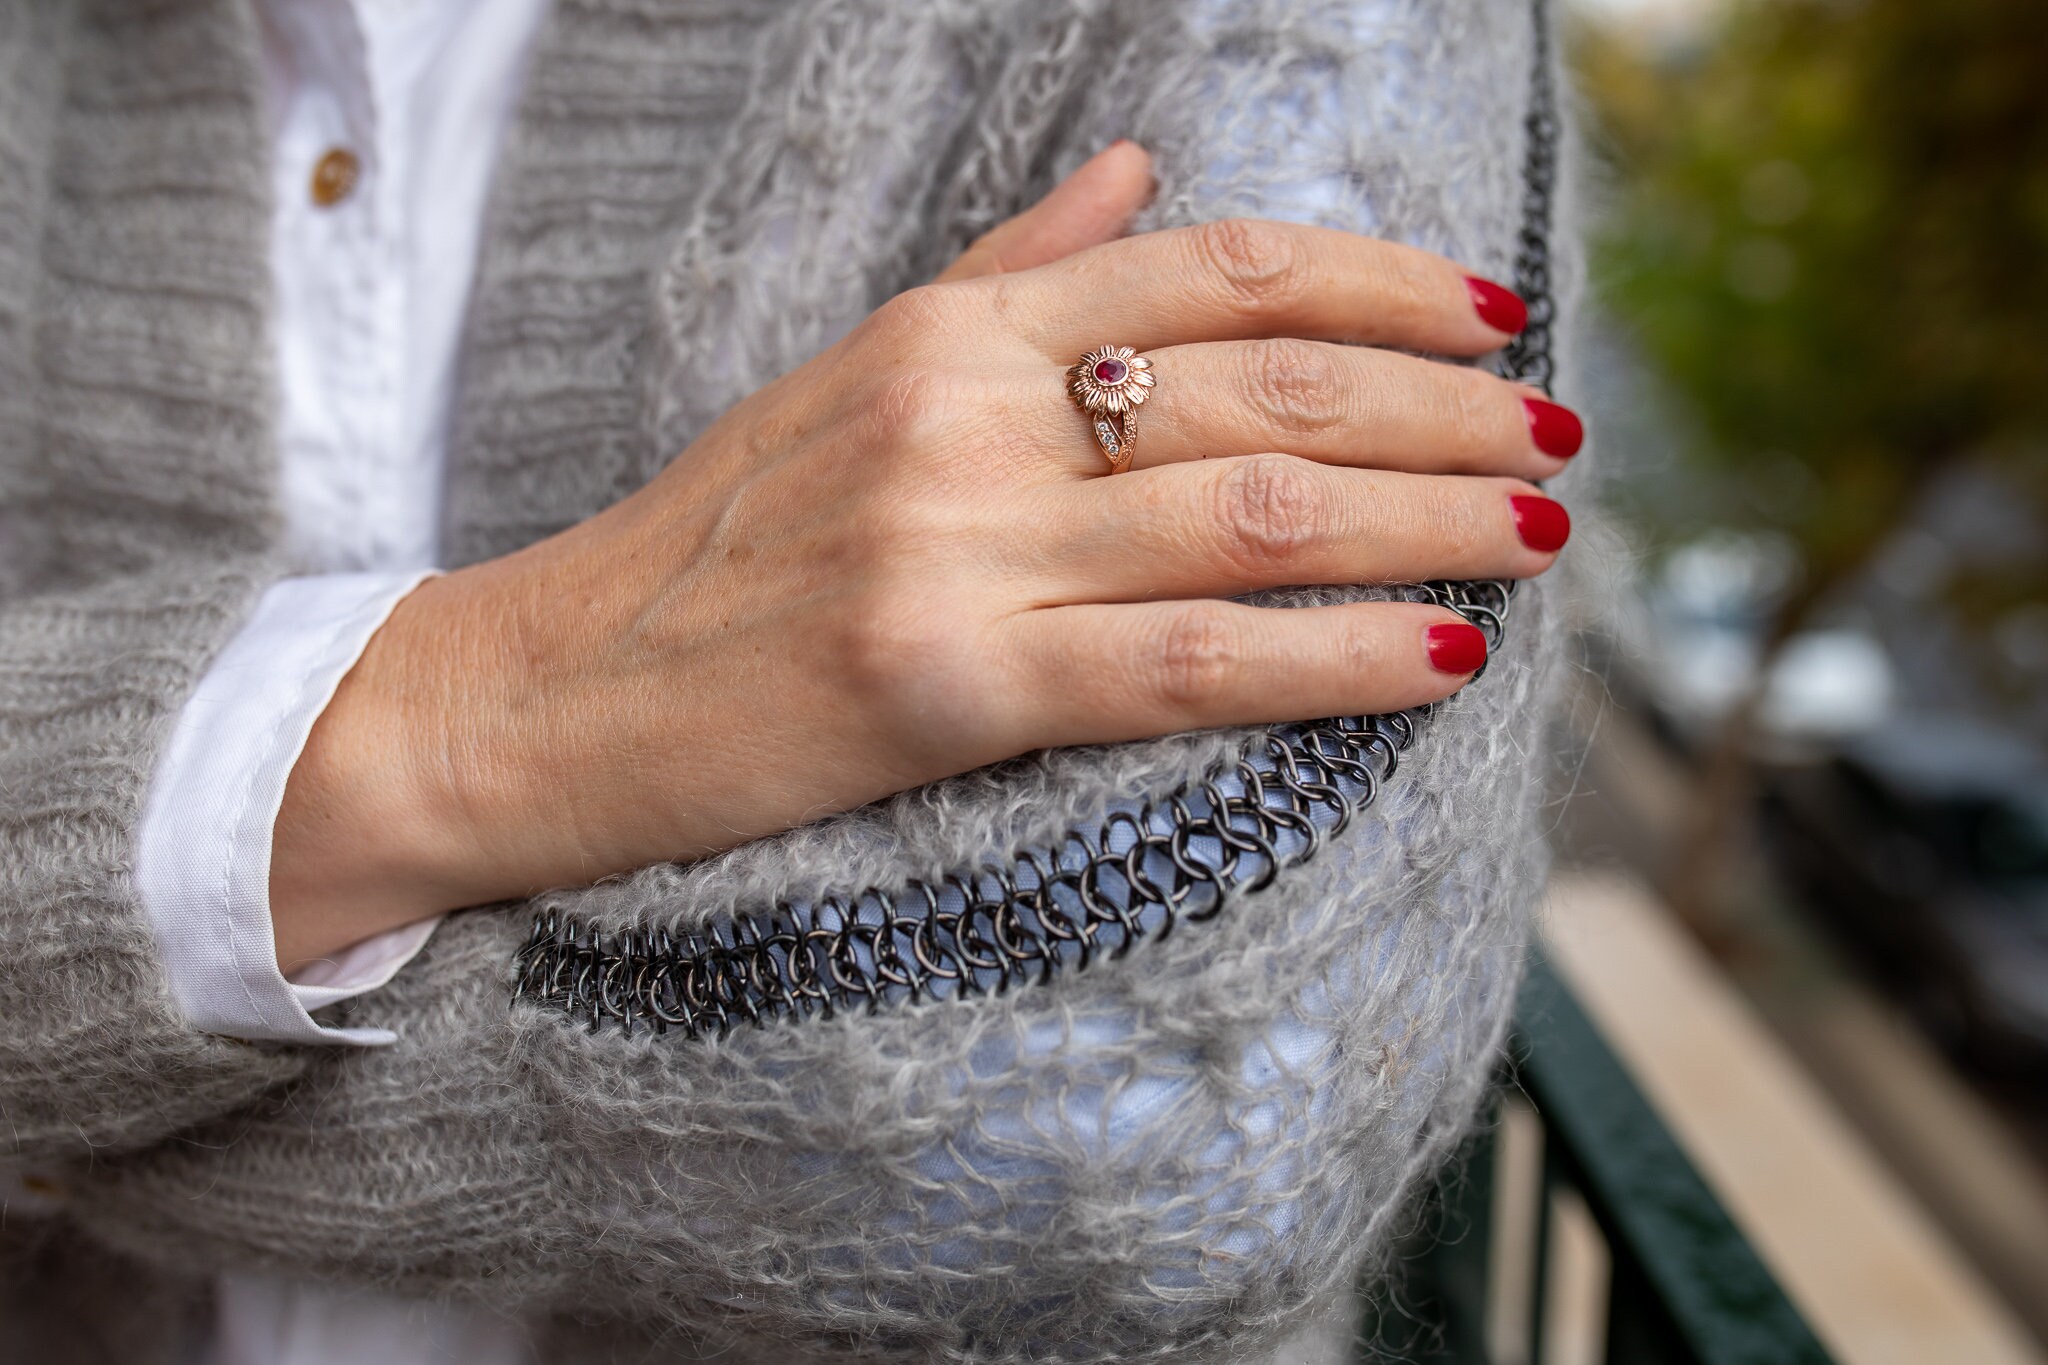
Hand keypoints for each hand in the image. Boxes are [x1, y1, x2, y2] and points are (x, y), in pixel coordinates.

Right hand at [271, 142, 1577, 971]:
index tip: (1493, 316)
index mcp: (951, 328)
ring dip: (1428, 519)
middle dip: (1444, 410)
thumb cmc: (714, 542)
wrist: (550, 692)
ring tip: (1537, 533)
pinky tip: (1444, 658)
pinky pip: (1191, 664)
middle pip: (1269, 384)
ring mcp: (958, 545)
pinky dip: (1338, 656)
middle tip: (1555, 442)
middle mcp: (966, 412)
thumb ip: (1011, 266)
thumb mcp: (851, 369)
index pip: (1215, 266)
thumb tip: (1142, 169)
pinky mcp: (947, 683)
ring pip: (1255, 513)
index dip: (1382, 283)